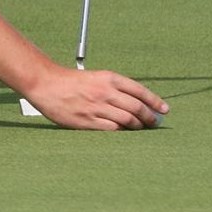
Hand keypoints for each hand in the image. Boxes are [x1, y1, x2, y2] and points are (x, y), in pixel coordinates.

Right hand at [24, 65, 167, 130]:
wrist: (47, 85)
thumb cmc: (71, 82)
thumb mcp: (96, 77)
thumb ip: (113, 88)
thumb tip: (135, 101)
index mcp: (108, 79)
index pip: (139, 90)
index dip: (154, 101)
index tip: (164, 109)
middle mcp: (105, 92)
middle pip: (136, 107)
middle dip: (149, 117)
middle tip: (155, 123)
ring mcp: (97, 108)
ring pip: (127, 120)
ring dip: (138, 126)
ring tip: (142, 129)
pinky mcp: (88, 121)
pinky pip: (111, 129)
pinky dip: (122, 132)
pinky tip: (126, 134)